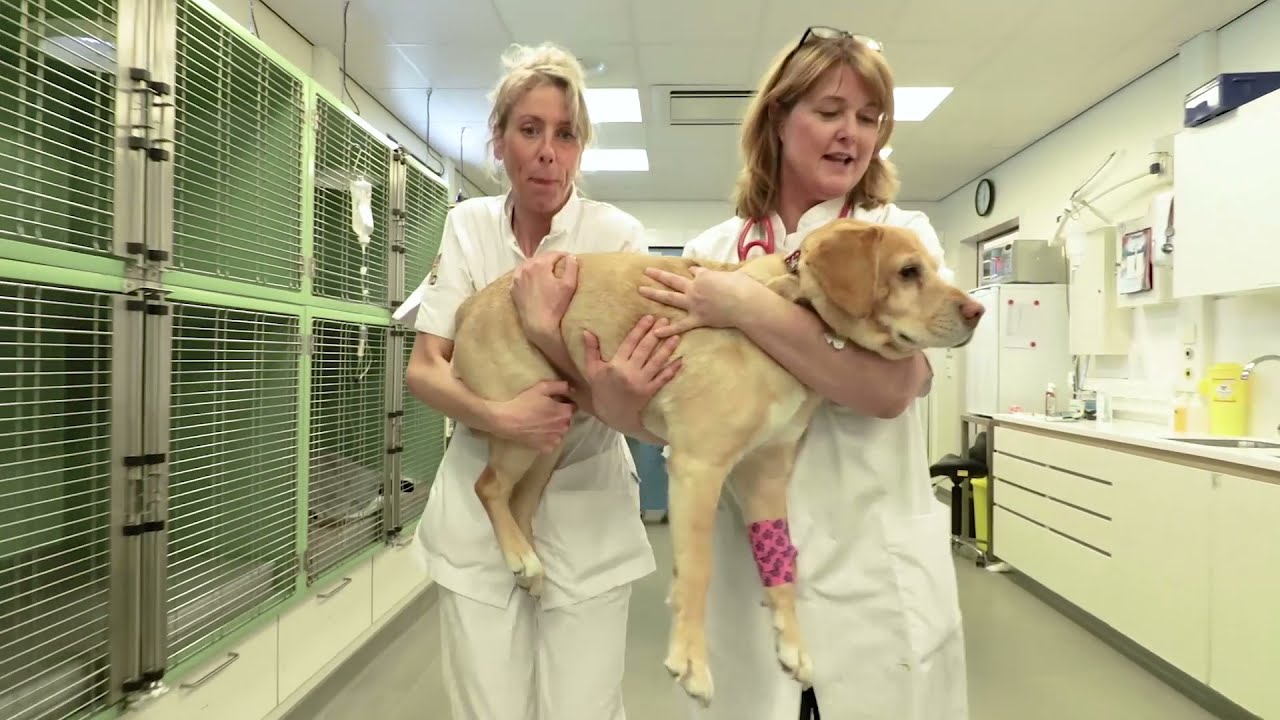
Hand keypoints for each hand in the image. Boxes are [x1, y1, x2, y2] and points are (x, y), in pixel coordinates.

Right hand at [490, 380, 575, 452]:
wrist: (507, 421)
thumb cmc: (524, 403)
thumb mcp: (541, 388)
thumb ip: (560, 386)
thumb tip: (572, 388)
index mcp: (565, 413)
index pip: (573, 407)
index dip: (565, 403)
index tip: (556, 402)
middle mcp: (564, 428)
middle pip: (567, 420)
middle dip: (560, 416)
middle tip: (547, 412)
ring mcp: (555, 440)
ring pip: (560, 432)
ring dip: (555, 428)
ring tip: (542, 424)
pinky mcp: (546, 448)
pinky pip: (552, 443)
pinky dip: (548, 439)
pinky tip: (539, 434)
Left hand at [512, 252, 578, 338]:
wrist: (538, 325)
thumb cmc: (555, 306)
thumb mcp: (569, 286)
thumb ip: (571, 268)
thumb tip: (571, 257)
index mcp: (539, 265)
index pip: (554, 254)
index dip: (564, 256)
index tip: (569, 260)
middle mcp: (525, 268)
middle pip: (540, 258)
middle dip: (550, 260)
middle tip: (560, 266)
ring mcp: (516, 279)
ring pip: (528, 266)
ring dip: (538, 266)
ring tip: (547, 272)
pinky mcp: (513, 289)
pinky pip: (520, 276)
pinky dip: (527, 275)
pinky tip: (533, 280)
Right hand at [582, 315, 682, 435]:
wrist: (612, 414)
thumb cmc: (601, 389)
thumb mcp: (592, 370)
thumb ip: (591, 350)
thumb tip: (586, 331)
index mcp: (616, 365)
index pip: (630, 343)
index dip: (640, 329)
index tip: (649, 317)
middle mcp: (629, 372)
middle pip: (644, 349)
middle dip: (655, 333)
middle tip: (665, 320)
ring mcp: (641, 382)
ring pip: (656, 362)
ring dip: (667, 349)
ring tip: (676, 336)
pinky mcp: (649, 392)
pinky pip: (662, 379)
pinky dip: (672, 369)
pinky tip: (680, 360)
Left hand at [637, 266, 763, 336]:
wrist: (745, 303)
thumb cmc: (742, 287)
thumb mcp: (729, 275)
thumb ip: (716, 273)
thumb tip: (708, 271)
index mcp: (703, 276)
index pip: (694, 271)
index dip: (693, 272)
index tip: (691, 271)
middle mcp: (694, 288)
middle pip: (672, 280)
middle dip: (658, 275)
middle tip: (646, 271)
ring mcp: (694, 304)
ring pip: (670, 298)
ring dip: (654, 293)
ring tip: (641, 290)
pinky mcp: (698, 319)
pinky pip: (681, 325)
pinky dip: (668, 329)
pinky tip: (656, 332)